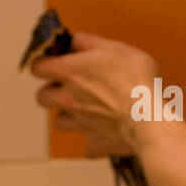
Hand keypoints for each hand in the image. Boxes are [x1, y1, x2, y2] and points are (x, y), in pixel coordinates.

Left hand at [30, 33, 158, 157]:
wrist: (147, 117)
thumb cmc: (133, 77)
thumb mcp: (113, 47)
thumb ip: (88, 43)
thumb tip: (74, 41)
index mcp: (69, 72)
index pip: (37, 68)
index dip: (43, 63)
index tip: (52, 62)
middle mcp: (68, 100)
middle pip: (41, 97)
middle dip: (51, 90)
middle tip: (68, 86)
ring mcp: (78, 124)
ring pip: (59, 121)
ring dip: (67, 114)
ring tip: (85, 107)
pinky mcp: (93, 144)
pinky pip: (87, 143)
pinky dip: (93, 137)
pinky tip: (106, 130)